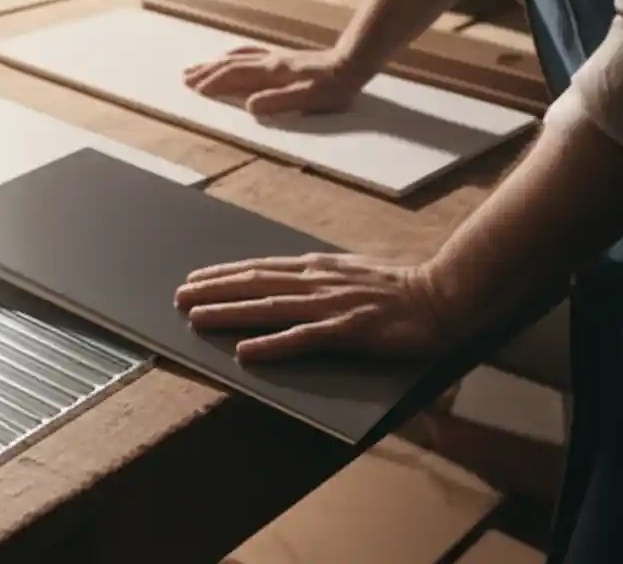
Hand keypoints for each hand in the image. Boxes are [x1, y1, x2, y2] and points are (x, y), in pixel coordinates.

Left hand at [174, 253, 453, 364]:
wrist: (445, 295)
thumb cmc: (401, 287)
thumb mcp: (353, 273)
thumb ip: (322, 278)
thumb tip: (291, 279)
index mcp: (319, 268)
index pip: (261, 268)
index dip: (224, 274)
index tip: (194, 278)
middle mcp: (318, 282)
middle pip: (255, 284)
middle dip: (212, 291)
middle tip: (178, 297)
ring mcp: (332, 306)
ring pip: (268, 308)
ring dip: (229, 313)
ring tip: (196, 319)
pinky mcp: (349, 332)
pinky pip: (302, 340)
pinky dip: (272, 346)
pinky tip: (246, 354)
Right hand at [182, 47, 372, 114]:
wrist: (354, 62)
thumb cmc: (333, 86)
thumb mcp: (307, 99)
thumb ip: (277, 102)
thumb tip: (248, 106)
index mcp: (271, 73)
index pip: (234, 75)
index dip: (213, 83)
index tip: (194, 90)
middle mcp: (269, 62)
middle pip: (230, 63)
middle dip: (206, 71)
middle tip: (185, 77)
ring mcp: (275, 57)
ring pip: (238, 57)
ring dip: (215, 62)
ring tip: (198, 66)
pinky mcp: (283, 58)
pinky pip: (250, 53)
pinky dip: (234, 55)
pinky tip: (233, 57)